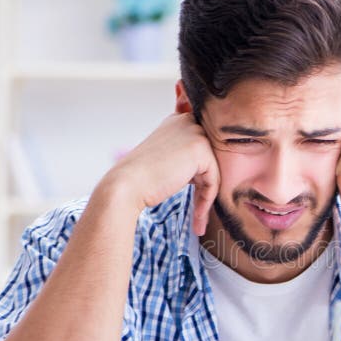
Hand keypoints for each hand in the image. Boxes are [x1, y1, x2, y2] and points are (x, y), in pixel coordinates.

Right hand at [104, 113, 219, 235]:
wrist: (127, 185)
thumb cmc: (143, 178)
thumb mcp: (167, 159)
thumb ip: (187, 157)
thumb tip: (207, 171)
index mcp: (178, 121)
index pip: (202, 150)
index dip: (198, 176)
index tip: (193, 198)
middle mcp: (188, 122)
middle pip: (209, 161)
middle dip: (205, 187)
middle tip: (197, 212)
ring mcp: (195, 133)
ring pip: (213, 172)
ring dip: (206, 197)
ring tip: (197, 219)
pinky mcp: (201, 149)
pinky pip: (214, 180)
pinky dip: (206, 199)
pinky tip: (198, 216)